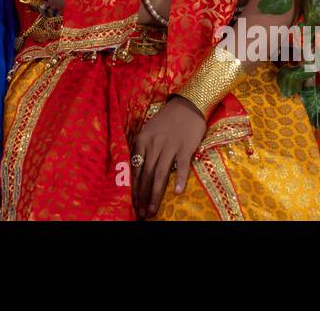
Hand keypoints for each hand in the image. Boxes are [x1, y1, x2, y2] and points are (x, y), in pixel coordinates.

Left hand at [130, 96, 206, 218]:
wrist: (186, 106)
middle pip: (146, 175)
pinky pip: (181, 166)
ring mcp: (170, 146)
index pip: (136, 169)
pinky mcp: (185, 147)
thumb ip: (142, 150)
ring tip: (152, 210)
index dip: (134, 189)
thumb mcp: (148, 131)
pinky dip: (179, 179)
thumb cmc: (166, 121)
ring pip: (160, 174)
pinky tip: (177, 192)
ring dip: (155, 194)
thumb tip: (135, 172)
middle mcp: (154, 144)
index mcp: (142, 141)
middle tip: (142, 213)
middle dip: (142, 196)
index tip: (133, 205)